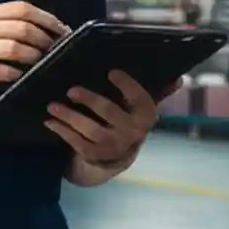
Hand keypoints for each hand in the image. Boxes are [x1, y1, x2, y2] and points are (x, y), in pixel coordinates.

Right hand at [0, 1, 69, 100]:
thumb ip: (6, 26)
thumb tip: (46, 29)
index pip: (22, 8)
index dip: (47, 18)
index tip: (63, 31)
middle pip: (21, 27)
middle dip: (44, 39)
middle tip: (54, 51)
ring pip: (12, 47)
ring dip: (32, 56)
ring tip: (40, 63)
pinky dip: (14, 73)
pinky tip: (20, 76)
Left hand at [45, 71, 181, 165]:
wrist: (115, 156)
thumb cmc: (125, 119)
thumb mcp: (139, 106)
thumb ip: (156, 90)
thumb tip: (179, 78)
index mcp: (146, 115)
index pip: (141, 98)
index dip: (127, 85)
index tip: (111, 71)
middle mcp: (133, 132)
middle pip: (111, 113)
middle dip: (91, 100)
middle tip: (71, 89)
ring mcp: (114, 146)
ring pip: (91, 130)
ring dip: (70, 117)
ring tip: (53, 105)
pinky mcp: (96, 156)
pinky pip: (77, 143)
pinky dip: (62, 132)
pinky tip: (50, 122)